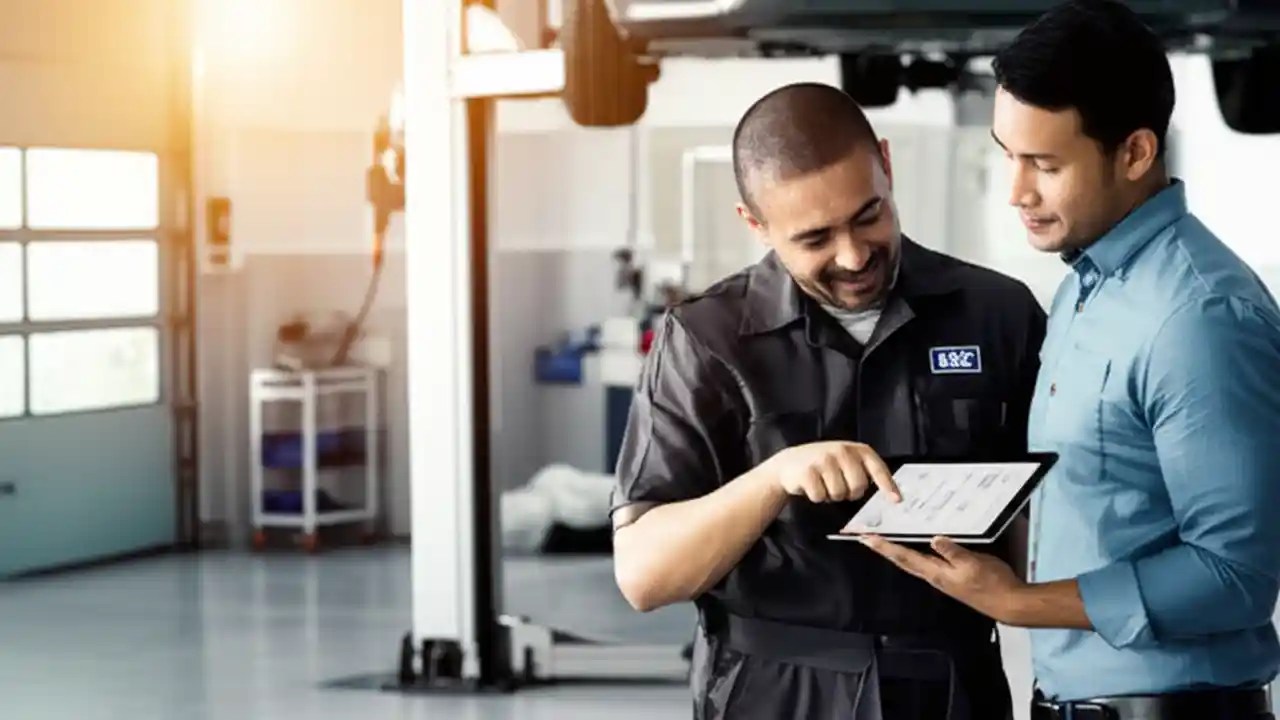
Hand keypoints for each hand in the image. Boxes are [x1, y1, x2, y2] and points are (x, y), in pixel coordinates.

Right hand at [764, 441, 900, 503]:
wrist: (788, 463)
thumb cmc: (823, 465)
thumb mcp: (845, 461)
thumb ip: (863, 471)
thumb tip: (888, 494)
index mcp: (855, 449)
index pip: (877, 468)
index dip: (887, 485)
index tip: (897, 501)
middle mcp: (841, 451)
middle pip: (858, 486)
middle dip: (849, 493)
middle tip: (838, 485)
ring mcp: (823, 460)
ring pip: (839, 494)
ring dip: (831, 495)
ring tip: (822, 483)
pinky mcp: (807, 472)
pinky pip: (820, 497)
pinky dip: (816, 497)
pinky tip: (810, 485)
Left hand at [859, 536, 1024, 622]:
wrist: (1008, 603)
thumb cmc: (991, 583)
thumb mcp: (973, 564)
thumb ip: (952, 552)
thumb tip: (933, 539)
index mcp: (935, 573)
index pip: (904, 557)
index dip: (885, 547)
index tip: (867, 539)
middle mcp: (934, 576)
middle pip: (903, 561)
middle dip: (885, 549)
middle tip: (867, 538)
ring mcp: (941, 578)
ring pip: (912, 562)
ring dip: (896, 552)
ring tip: (884, 540)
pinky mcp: (950, 578)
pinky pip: (925, 563)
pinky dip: (914, 554)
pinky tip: (916, 547)